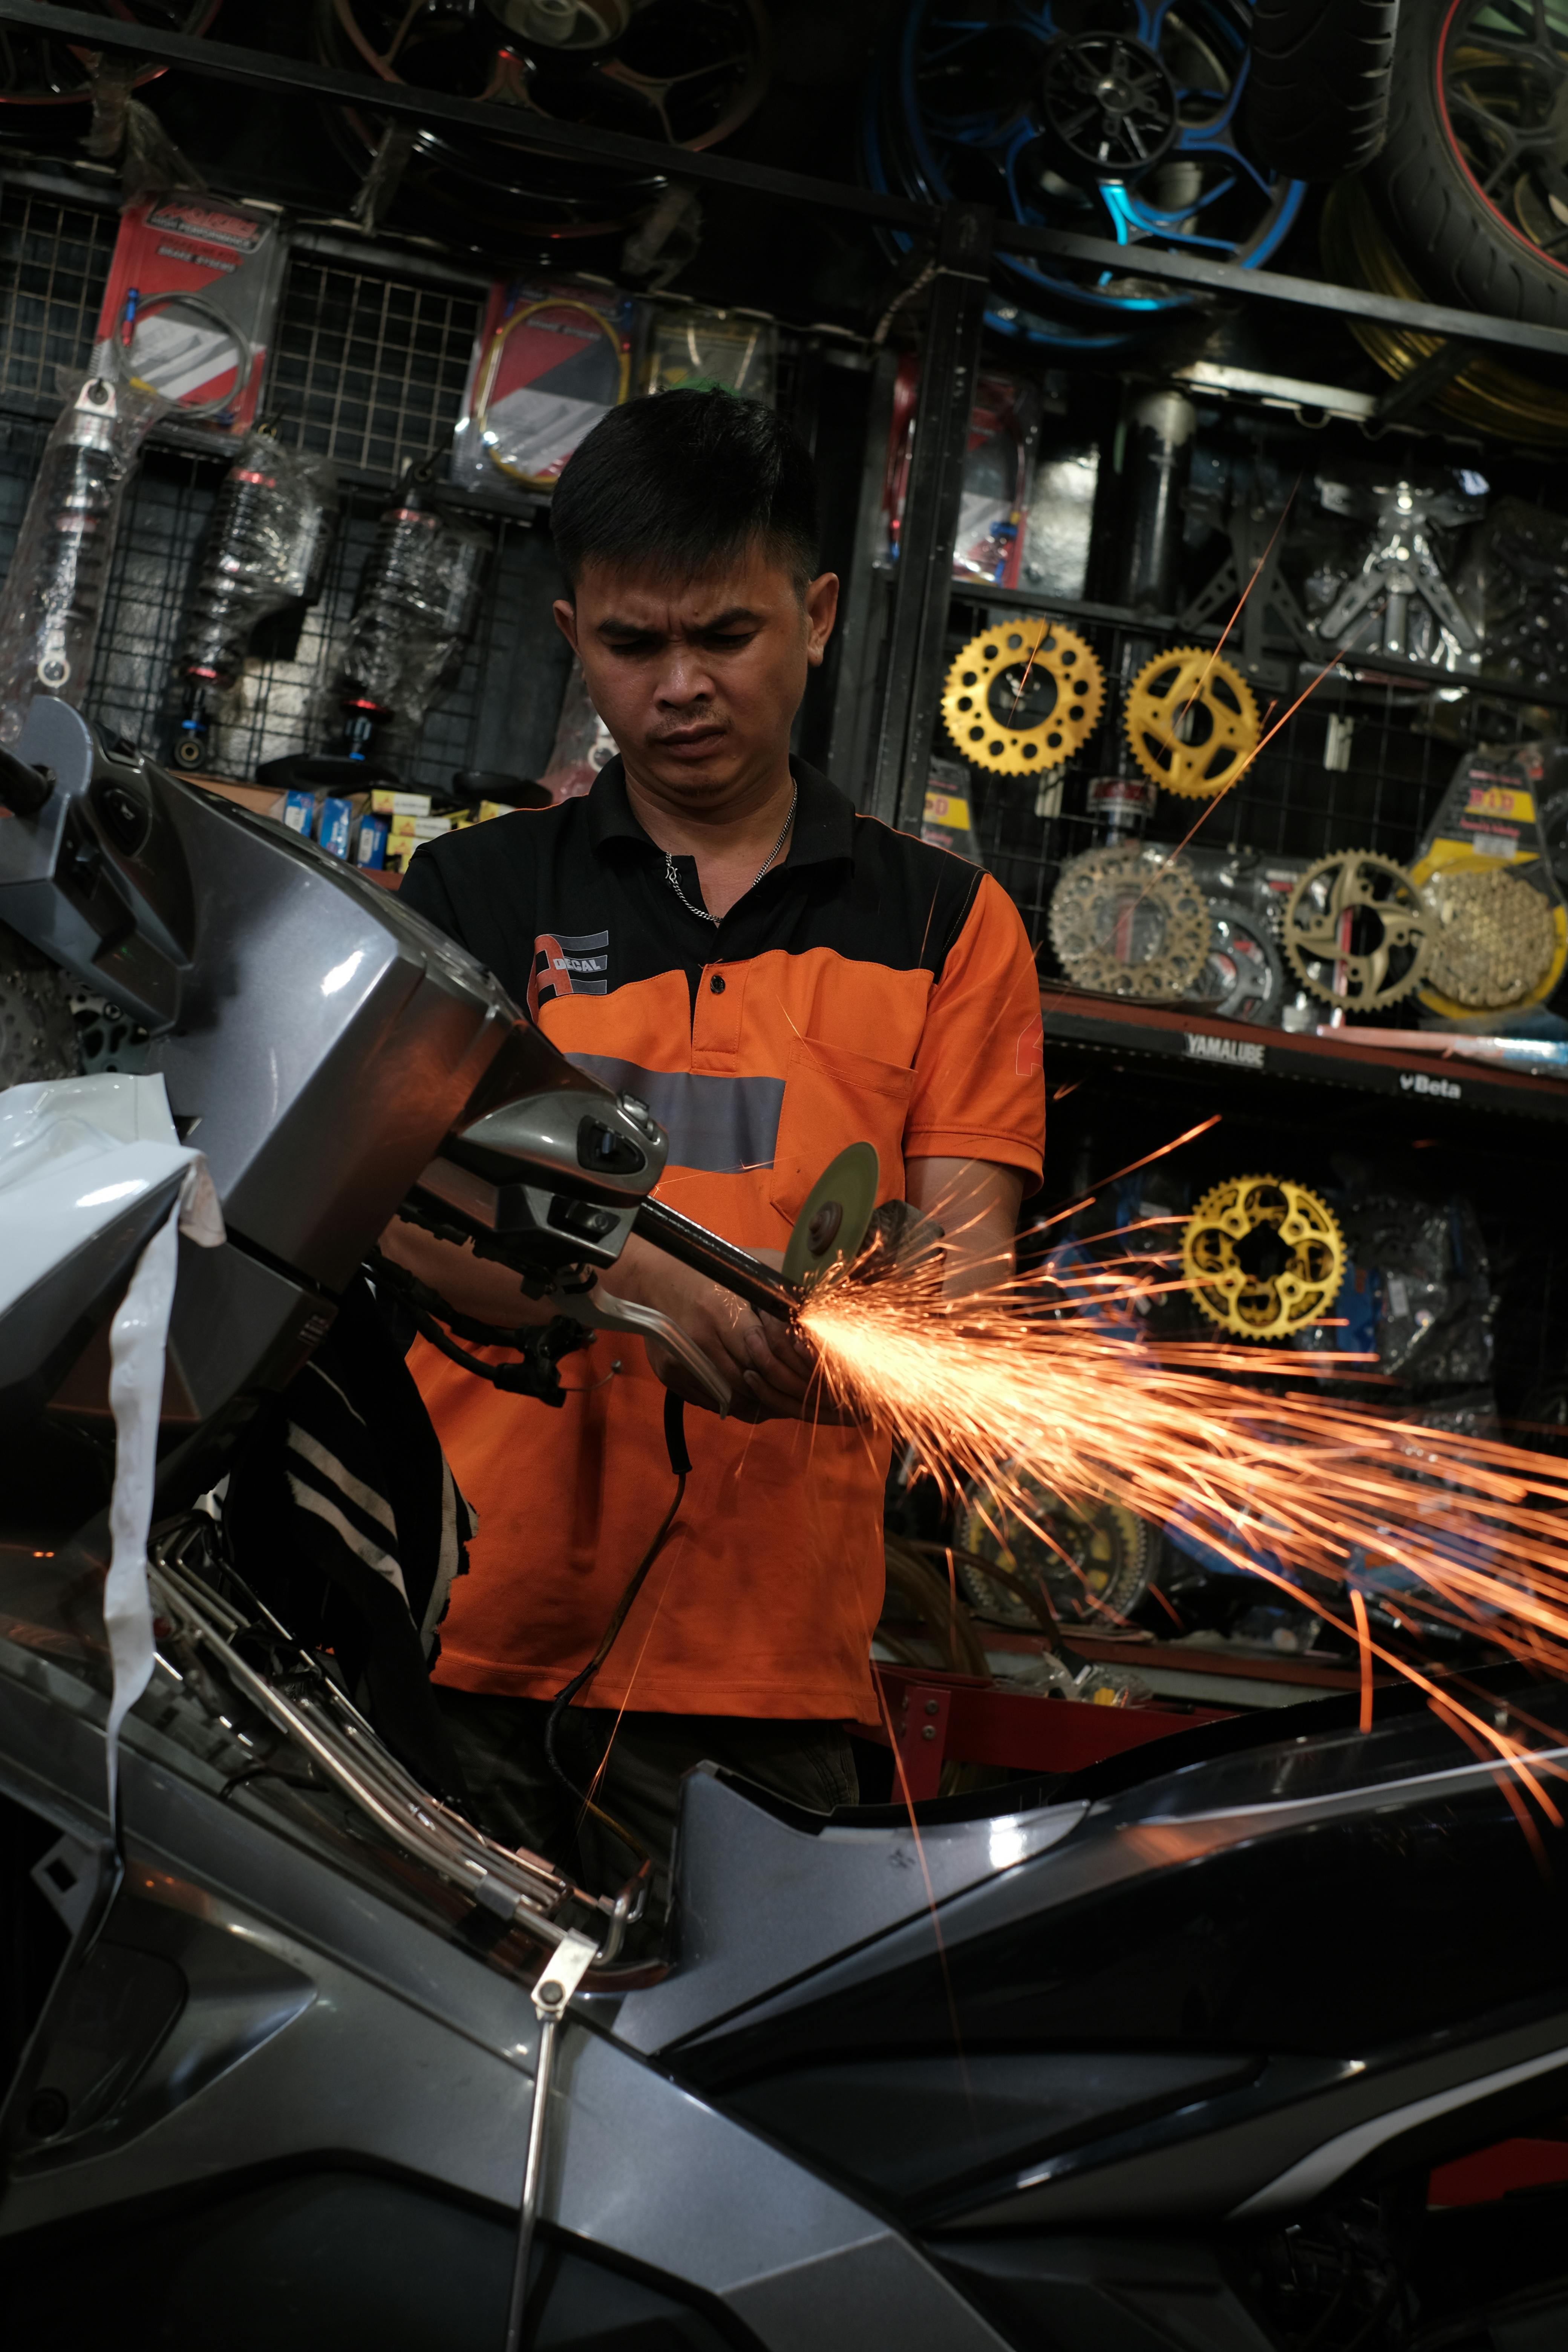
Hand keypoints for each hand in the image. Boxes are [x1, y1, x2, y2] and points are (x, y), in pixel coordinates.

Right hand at [607, 1236, 858, 1422]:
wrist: (656, 1276)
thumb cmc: (713, 1268)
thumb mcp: (752, 1264)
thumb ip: (785, 1282)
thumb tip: (824, 1300)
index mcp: (721, 1309)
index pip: (760, 1351)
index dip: (784, 1362)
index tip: (803, 1367)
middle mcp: (699, 1336)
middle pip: (747, 1378)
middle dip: (774, 1385)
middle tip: (798, 1389)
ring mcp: (682, 1358)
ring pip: (730, 1393)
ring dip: (757, 1397)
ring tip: (779, 1392)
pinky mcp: (670, 1372)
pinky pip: (710, 1398)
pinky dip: (733, 1399)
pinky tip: (750, 1391)